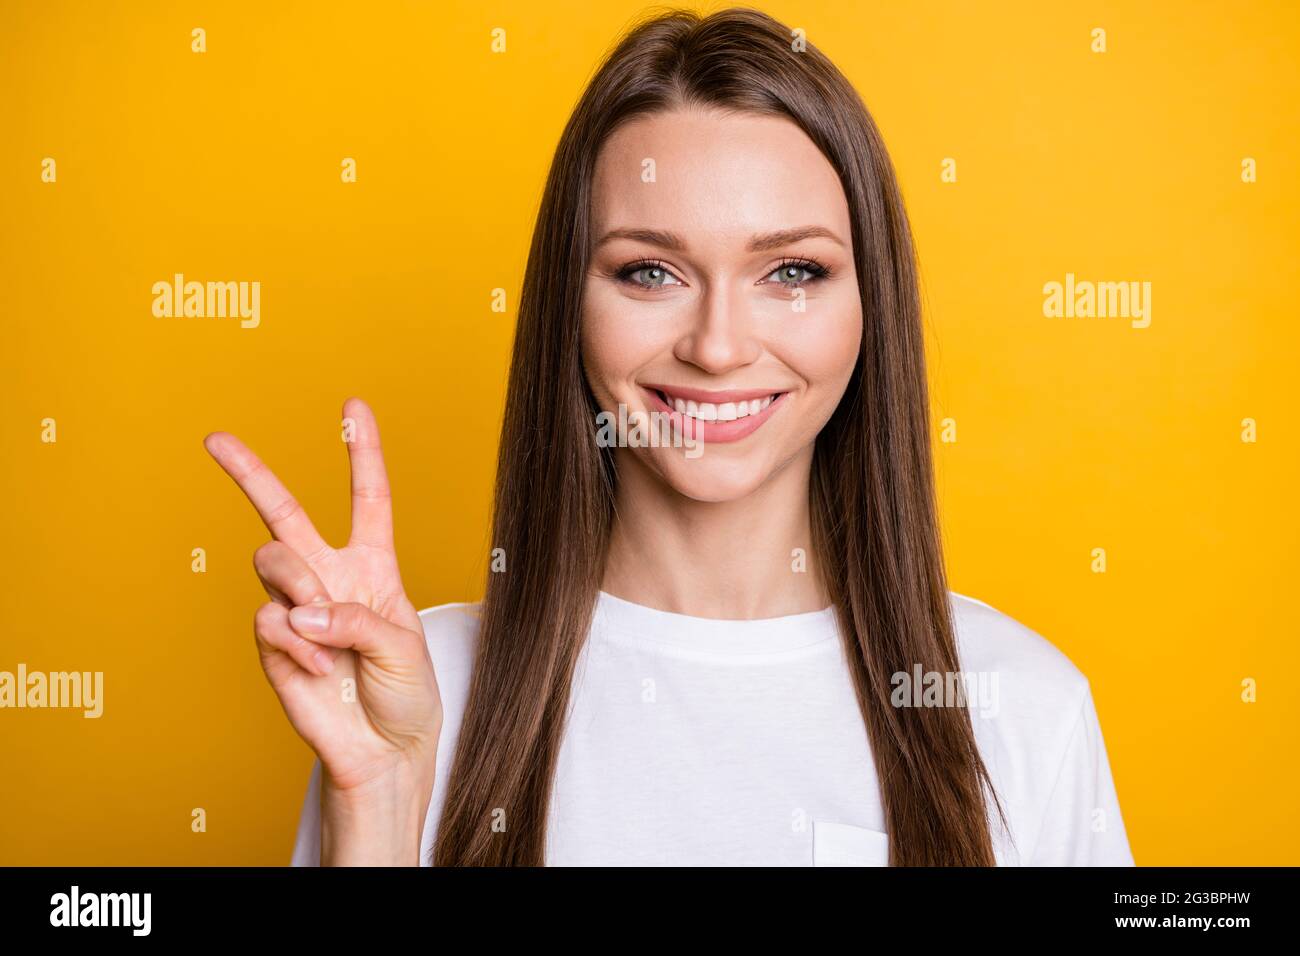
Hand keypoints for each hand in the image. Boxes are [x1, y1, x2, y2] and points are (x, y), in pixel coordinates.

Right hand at [204, 398, 441, 810]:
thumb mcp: (404, 648)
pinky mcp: (273, 644)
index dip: (362, 452)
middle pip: (282, 513)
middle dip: (248, 472)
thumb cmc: (406, 695)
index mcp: (373, 566)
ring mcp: (295, 608)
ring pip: (271, 562)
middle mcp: (329, 578)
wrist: (384, 750)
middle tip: (215, 440)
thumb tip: (300, 610)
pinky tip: (318, 668)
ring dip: (300, 588)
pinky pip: (270, 621)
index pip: (368, 498)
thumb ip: (357, 619)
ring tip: (324, 631)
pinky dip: (296, 643)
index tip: (353, 406)